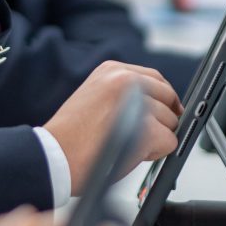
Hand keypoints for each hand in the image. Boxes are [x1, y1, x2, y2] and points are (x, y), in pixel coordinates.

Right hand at [45, 62, 180, 194]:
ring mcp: (137, 101)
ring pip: (170, 121)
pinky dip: (157, 153)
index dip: (162, 99)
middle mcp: (125, 80)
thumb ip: (122, 94)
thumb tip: (156, 105)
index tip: (164, 112)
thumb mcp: (94, 97)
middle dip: (162, 118)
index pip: (155, 78)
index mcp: (112, 70)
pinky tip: (134, 155)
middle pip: (167, 96)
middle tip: (145, 136)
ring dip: (156, 138)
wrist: (54, 155)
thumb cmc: (69, 136)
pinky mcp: (145, 126)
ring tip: (127, 145)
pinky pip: (169, 141)